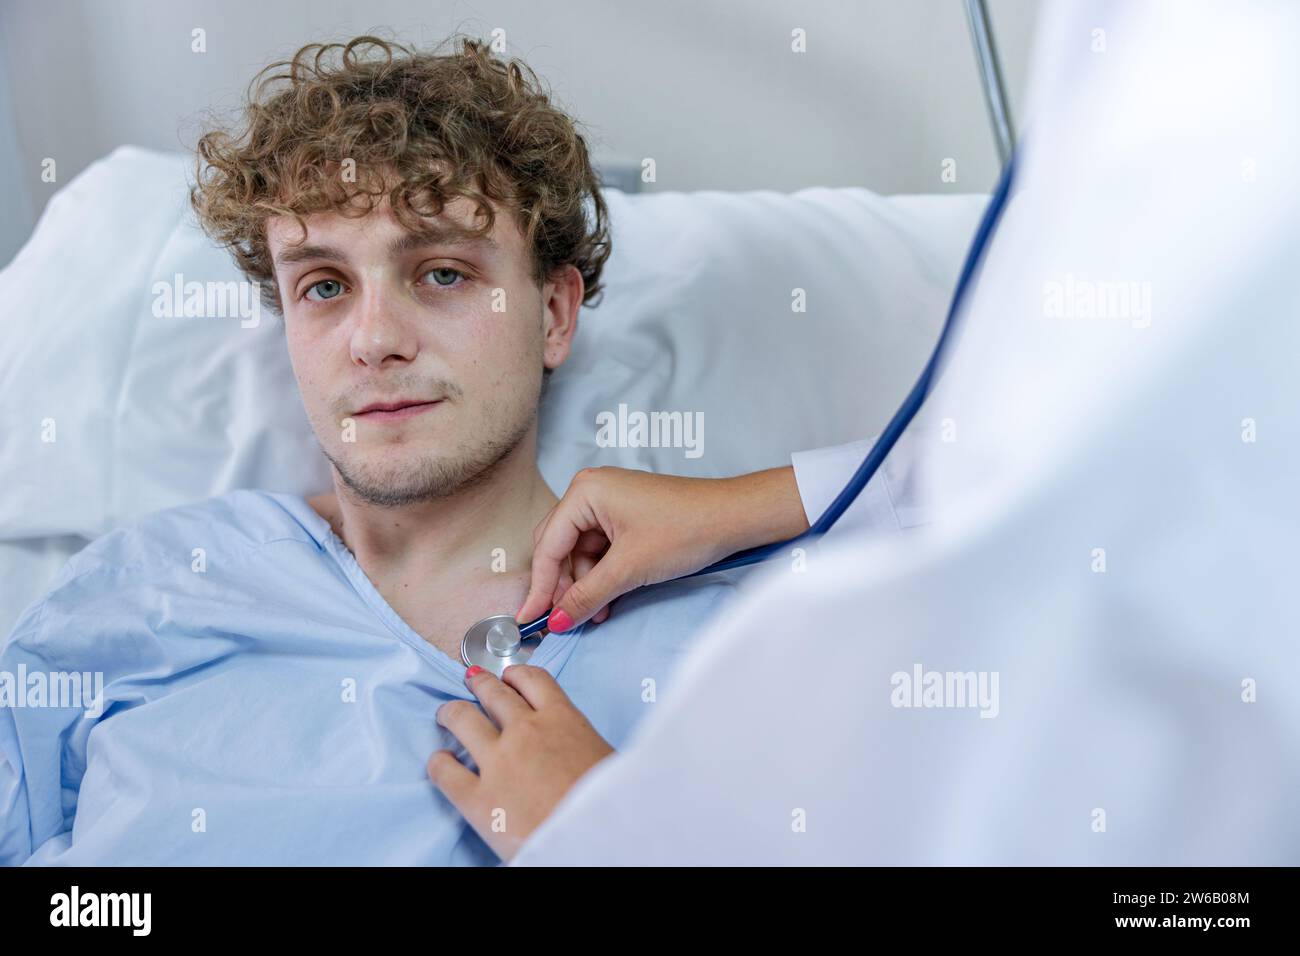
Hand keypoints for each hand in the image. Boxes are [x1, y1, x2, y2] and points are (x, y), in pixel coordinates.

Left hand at [427, 664, 613, 861]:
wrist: (593, 838)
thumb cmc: (609, 804)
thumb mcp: (604, 756)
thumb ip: (580, 743)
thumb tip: (574, 750)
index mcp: (562, 718)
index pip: (532, 679)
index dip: (515, 674)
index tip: (508, 676)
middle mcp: (525, 731)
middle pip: (493, 693)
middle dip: (480, 684)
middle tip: (473, 682)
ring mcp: (497, 761)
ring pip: (463, 720)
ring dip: (451, 712)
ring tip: (446, 714)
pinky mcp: (477, 798)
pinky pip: (445, 772)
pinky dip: (439, 764)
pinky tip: (439, 763)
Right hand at [518, 465, 808, 630]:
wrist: (734, 519)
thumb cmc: (684, 531)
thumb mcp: (629, 568)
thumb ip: (587, 595)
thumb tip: (555, 621)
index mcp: (585, 491)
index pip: (548, 545)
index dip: (539, 587)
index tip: (529, 619)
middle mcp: (591, 491)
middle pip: (560, 547)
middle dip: (563, 586)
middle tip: (563, 620)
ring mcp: (609, 502)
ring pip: (581, 553)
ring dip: (586, 585)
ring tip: (597, 614)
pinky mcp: (626, 516)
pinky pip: (601, 550)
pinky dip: (603, 576)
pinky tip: (609, 599)